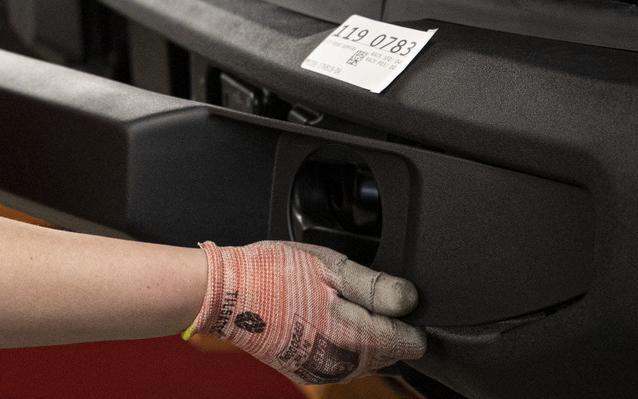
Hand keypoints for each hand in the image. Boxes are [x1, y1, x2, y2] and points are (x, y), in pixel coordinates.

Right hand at [188, 241, 425, 384]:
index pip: (411, 343)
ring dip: (360, 335)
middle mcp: (344, 365)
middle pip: (390, 353)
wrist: (225, 294)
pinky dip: (337, 343)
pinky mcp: (305, 372)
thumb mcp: (330, 267)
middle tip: (350, 292)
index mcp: (358, 338)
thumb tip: (409, 298)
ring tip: (330, 303)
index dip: (406, 317)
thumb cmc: (273, 275)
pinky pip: (339, 361)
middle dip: (382, 326)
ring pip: (365, 359)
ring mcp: (323, 372)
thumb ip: (375, 285)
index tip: (386, 297)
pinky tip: (316, 318)